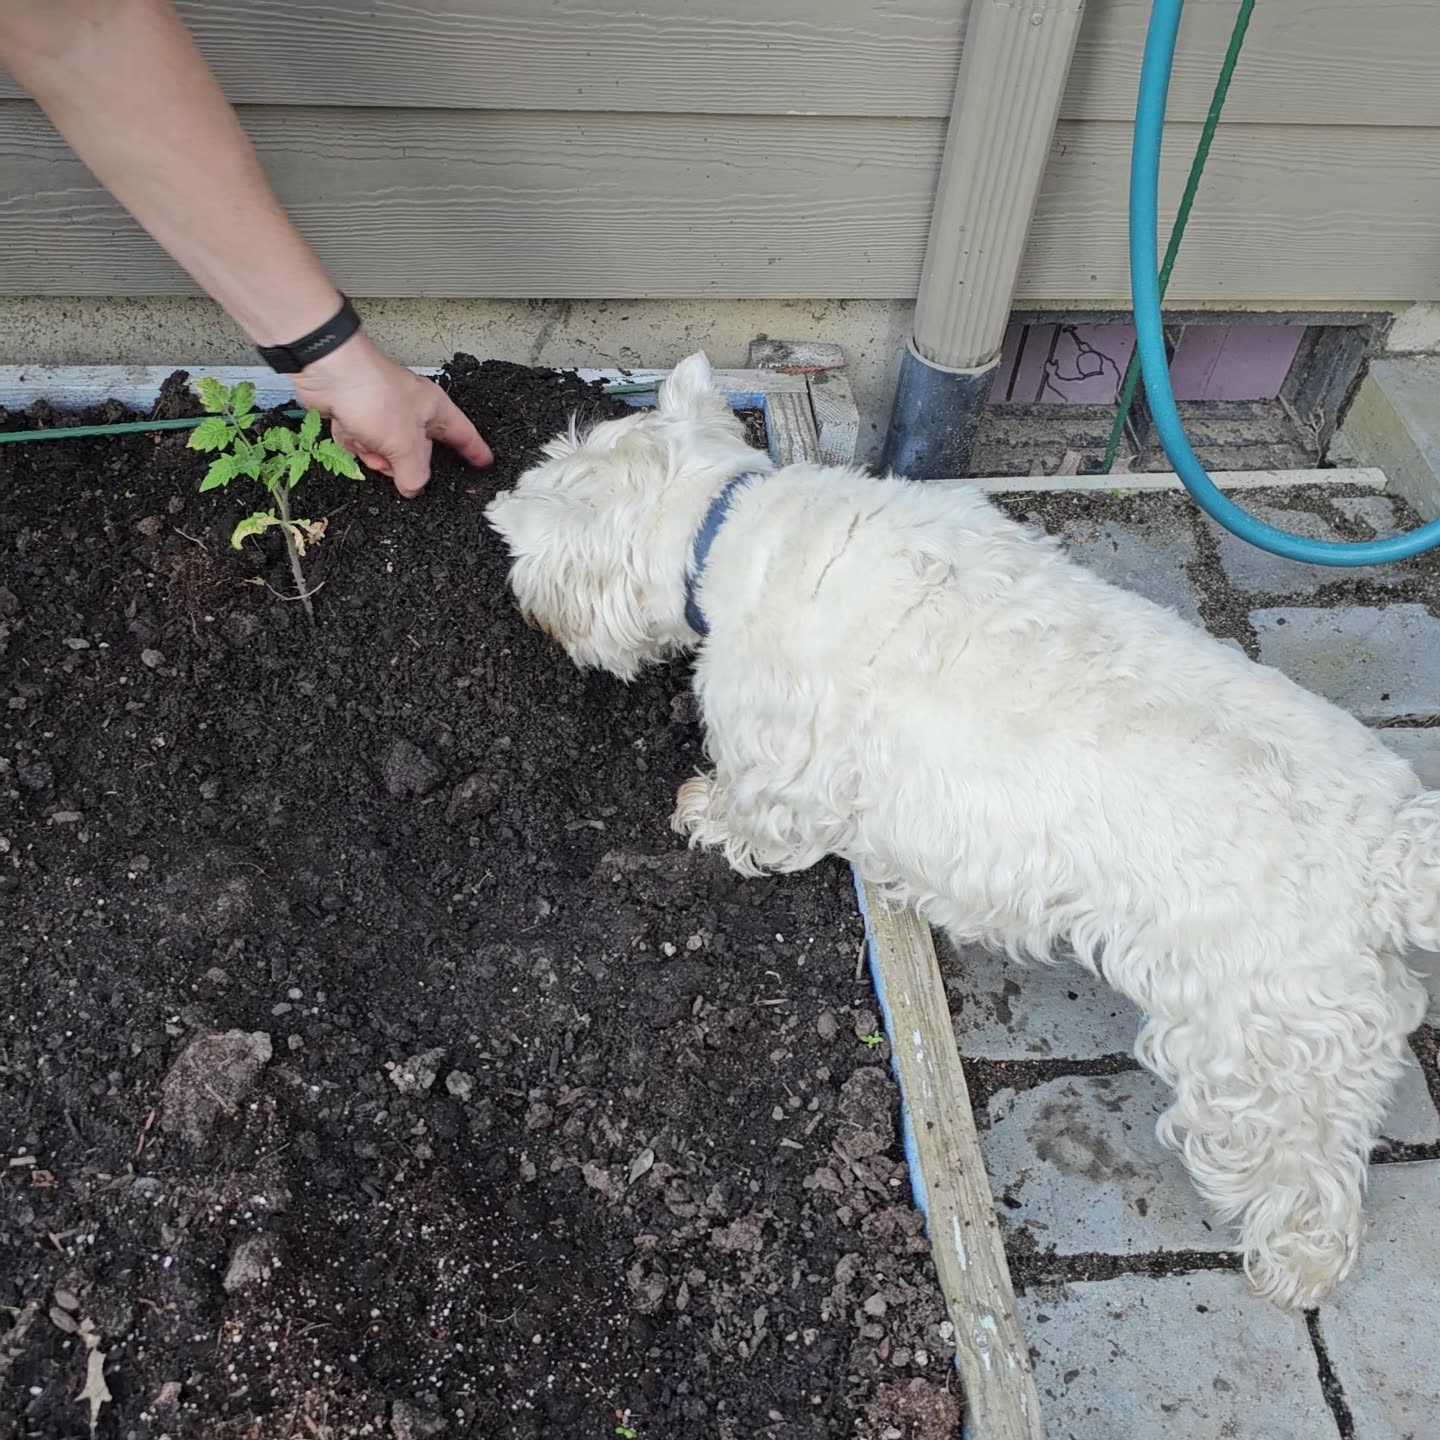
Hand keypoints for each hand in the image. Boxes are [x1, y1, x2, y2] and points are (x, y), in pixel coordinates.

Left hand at [291, 334, 492, 497]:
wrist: (330, 373)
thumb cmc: (375, 395)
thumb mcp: (405, 445)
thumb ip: (414, 474)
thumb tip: (412, 489)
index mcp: (435, 409)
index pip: (463, 435)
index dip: (474, 451)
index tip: (484, 463)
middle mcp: (412, 410)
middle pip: (419, 451)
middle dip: (404, 463)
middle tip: (397, 468)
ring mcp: (384, 412)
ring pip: (388, 451)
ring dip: (376, 455)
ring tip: (368, 447)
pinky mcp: (358, 415)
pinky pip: (363, 442)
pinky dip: (355, 444)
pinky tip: (351, 435)